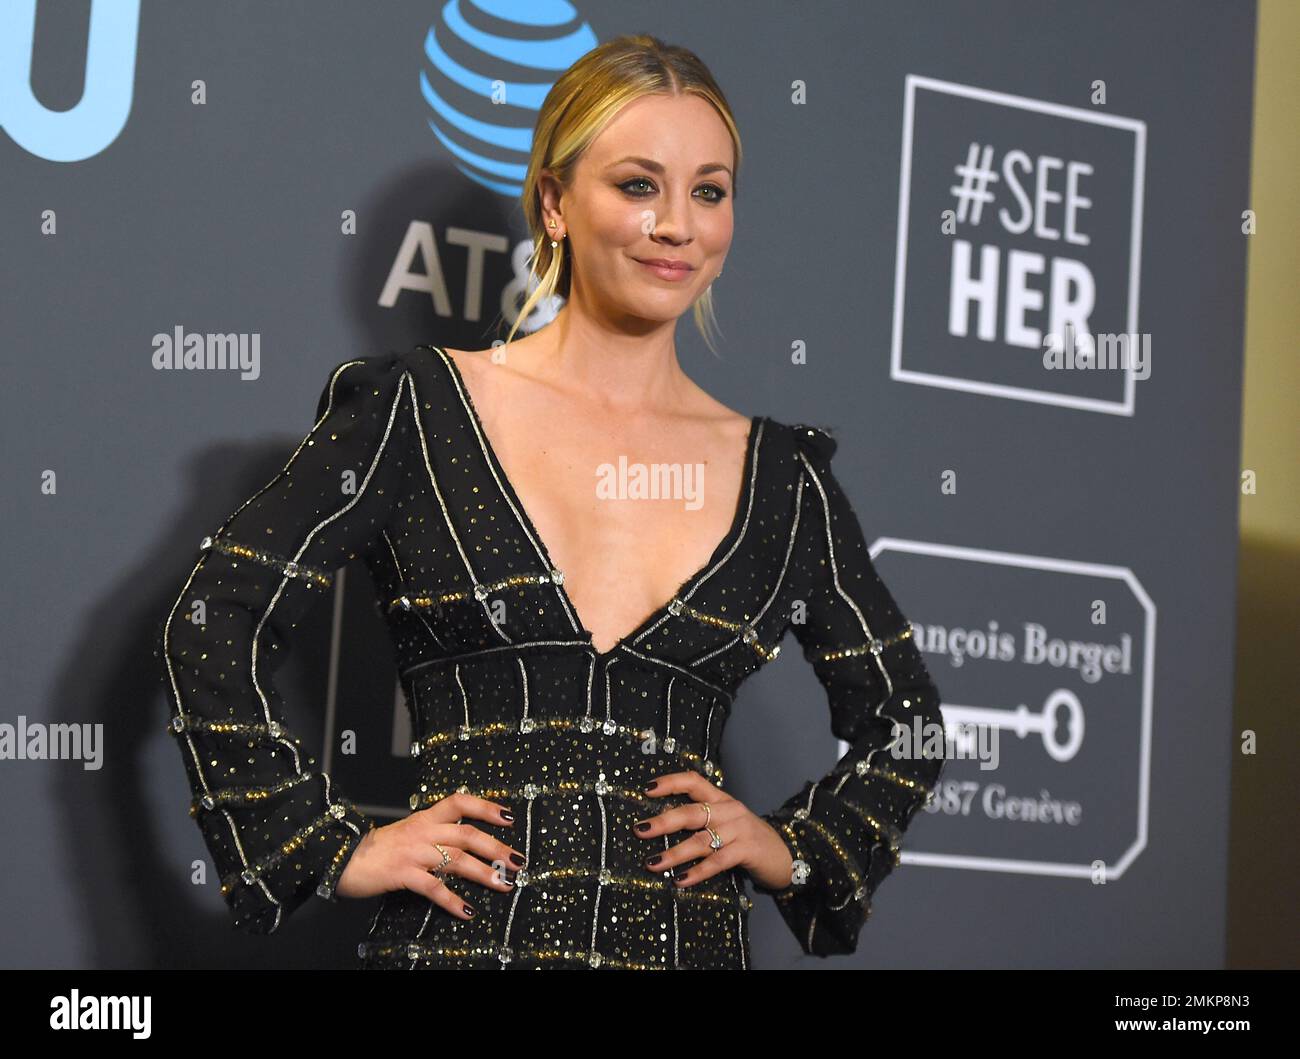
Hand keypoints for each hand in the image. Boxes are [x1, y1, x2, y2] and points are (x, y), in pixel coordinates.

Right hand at [335, 792, 525, 919]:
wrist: (343, 858)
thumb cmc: (380, 848)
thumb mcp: (409, 831)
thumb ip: (434, 832)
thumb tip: (465, 842)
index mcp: (426, 817)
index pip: (460, 802)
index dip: (486, 807)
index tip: (509, 816)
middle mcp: (423, 831)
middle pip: (467, 835)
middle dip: (497, 848)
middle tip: (518, 861)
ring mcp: (414, 852)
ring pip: (457, 859)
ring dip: (484, 873)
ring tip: (504, 884)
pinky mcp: (403, 874)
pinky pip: (434, 887)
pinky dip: (452, 900)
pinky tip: (467, 911)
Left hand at [634, 771, 793, 890]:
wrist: (786, 856)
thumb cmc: (747, 841)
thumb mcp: (726, 824)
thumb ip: (702, 821)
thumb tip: (660, 825)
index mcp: (721, 800)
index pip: (694, 781)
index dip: (670, 783)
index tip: (646, 790)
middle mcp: (729, 810)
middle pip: (692, 812)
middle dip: (663, 821)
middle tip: (640, 830)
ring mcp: (739, 829)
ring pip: (701, 840)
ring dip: (674, 853)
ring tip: (653, 863)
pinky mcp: (748, 850)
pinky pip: (718, 861)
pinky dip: (698, 872)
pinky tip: (680, 881)